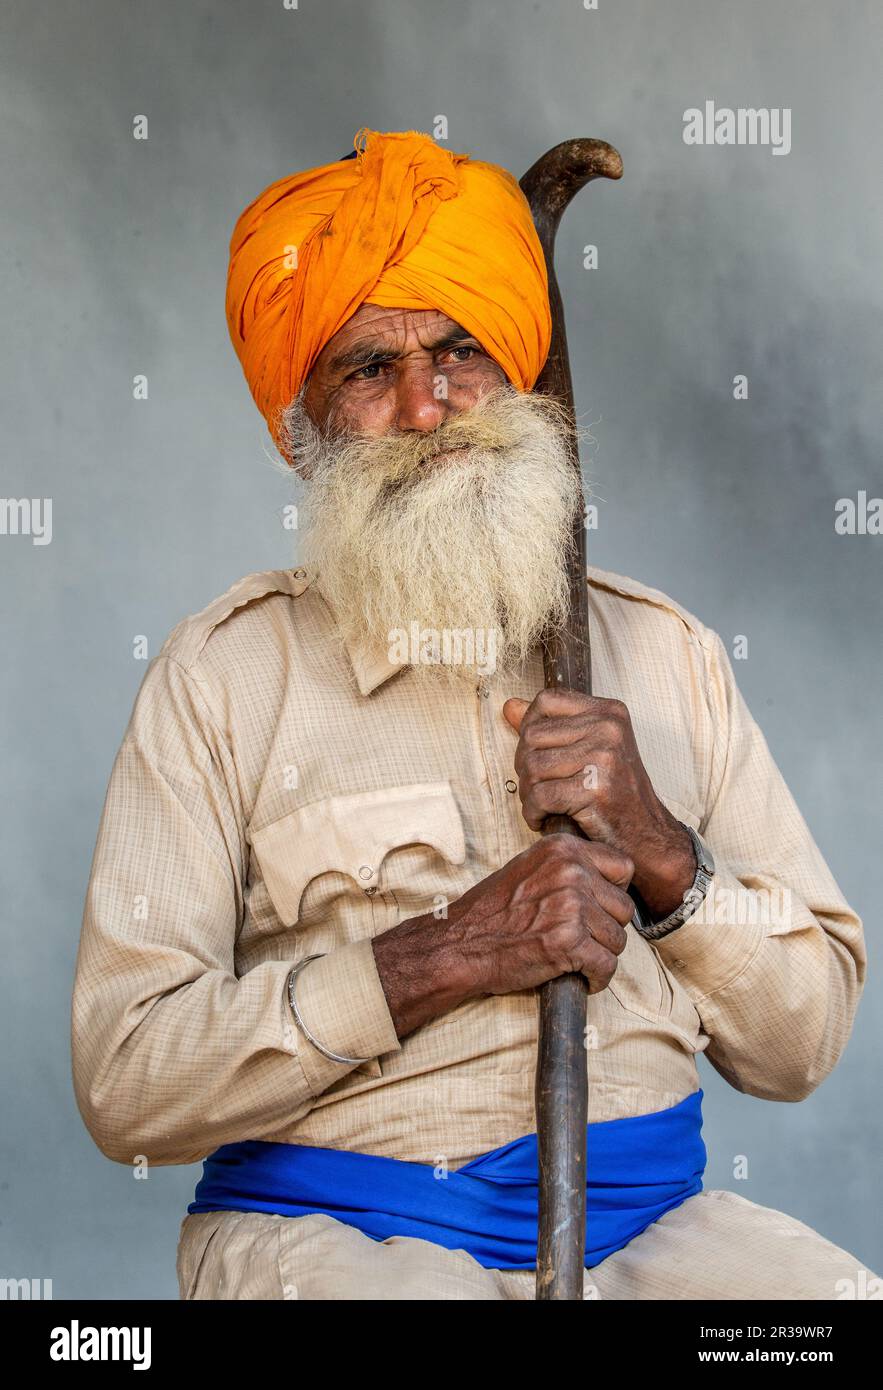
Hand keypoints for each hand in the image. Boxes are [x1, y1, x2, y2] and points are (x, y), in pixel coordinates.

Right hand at [372, 833, 634, 1038]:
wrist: (460, 945)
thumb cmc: (491, 912)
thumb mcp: (528, 868)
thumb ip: (566, 866)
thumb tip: (604, 880)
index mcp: (563, 849)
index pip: (623, 868)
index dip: (613, 893)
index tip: (599, 909)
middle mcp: (571, 872)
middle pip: (624, 908)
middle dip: (606, 928)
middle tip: (581, 939)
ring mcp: (572, 907)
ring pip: (618, 940)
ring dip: (600, 954)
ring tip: (574, 958)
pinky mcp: (570, 943)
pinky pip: (607, 967)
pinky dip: (596, 978)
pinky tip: (578, 977)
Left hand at [502, 688, 695, 918]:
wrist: (648, 837)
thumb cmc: (616, 796)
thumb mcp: (588, 751)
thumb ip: (550, 727)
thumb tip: (509, 707)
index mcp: (609, 713)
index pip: (546, 701)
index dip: (528, 728)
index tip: (534, 754)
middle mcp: (609, 728)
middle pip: (532, 736)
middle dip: (525, 767)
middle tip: (537, 789)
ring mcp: (604, 756)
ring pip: (532, 767)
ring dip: (528, 793)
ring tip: (541, 806)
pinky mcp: (595, 788)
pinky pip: (540, 796)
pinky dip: (534, 813)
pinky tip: (544, 819)